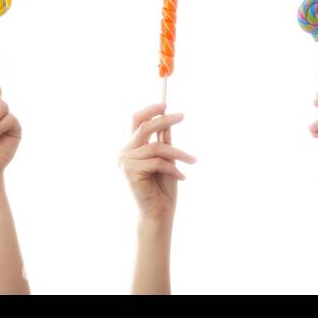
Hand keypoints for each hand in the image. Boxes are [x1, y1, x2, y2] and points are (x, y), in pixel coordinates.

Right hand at [119, 104, 195, 222]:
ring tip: (192, 160)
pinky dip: (173, 169)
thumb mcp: (166, 160)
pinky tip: (182, 177)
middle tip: (182, 116)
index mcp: (130, 148)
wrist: (158, 213)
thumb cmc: (162, 188)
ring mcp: (125, 162)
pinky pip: (158, 162)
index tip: (165, 104)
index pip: (135, 121)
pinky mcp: (131, 172)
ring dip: (178, 153)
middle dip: (163, 119)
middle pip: (143, 127)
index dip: (149, 111)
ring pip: (156, 147)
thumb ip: (163, 142)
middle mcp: (124, 153)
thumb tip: (168, 121)